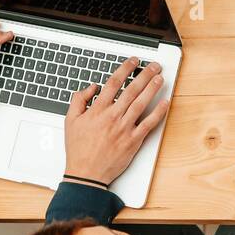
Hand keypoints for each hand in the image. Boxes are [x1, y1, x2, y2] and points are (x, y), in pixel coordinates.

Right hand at [64, 58, 169, 185]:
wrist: (86, 173)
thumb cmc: (79, 149)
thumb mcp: (70, 120)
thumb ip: (79, 100)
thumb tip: (91, 87)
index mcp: (98, 110)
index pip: (114, 82)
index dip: (125, 68)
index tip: (133, 61)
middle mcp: (113, 116)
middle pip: (132, 89)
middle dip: (145, 75)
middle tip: (154, 66)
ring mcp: (124, 128)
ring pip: (141, 103)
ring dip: (152, 88)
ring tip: (160, 78)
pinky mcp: (133, 141)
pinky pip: (148, 124)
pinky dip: (158, 113)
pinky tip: (165, 103)